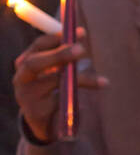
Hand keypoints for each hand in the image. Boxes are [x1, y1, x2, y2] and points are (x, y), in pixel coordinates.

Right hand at [13, 26, 108, 142]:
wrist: (41, 121)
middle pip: (34, 63)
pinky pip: (60, 103)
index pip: (38, 45)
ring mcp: (27, 97)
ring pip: (52, 83)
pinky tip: (94, 96)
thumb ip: (63, 55)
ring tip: (103, 81)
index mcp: (25, 63)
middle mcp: (21, 78)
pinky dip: (80, 99)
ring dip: (79, 78)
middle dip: (59, 54)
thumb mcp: (55, 71)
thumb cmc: (50, 89)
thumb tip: (80, 33)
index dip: (58, 37)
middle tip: (82, 50)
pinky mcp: (37, 113)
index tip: (80, 33)